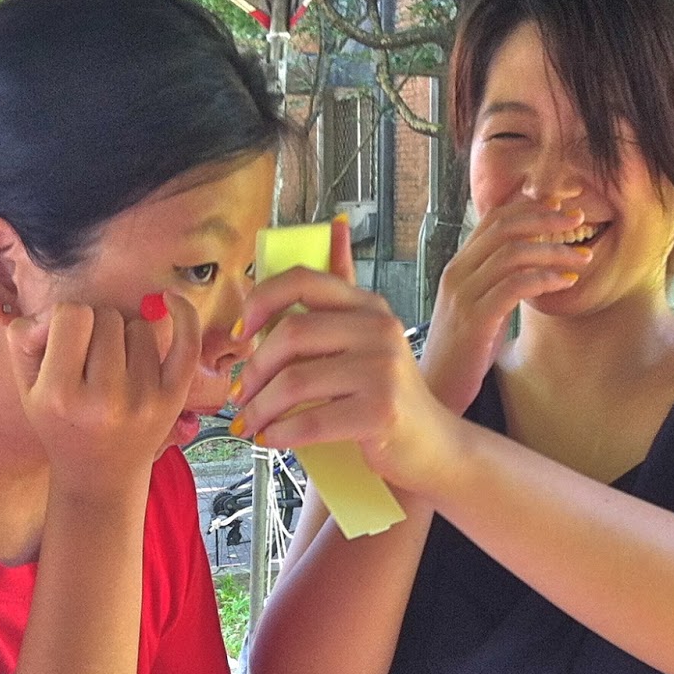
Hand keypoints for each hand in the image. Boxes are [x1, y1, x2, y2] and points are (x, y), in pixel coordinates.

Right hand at [4, 294, 198, 495]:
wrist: (100, 476)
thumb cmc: (61, 424)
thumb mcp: (27, 387)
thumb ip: (23, 338)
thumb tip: (52, 313)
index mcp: (60, 394)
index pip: (72, 314)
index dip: (66, 318)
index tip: (64, 341)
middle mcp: (105, 399)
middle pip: (107, 317)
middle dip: (96, 330)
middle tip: (90, 362)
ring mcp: (144, 399)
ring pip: (139, 327)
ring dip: (125, 339)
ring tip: (114, 371)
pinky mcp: (173, 400)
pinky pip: (186, 343)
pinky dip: (183, 316)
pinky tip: (169, 300)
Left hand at [230, 232, 453, 494]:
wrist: (434, 446)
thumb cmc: (388, 395)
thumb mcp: (369, 338)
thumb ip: (342, 295)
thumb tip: (334, 227)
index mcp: (368, 307)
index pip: (303, 280)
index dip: (260, 301)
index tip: (239, 333)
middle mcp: (379, 330)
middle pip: (291, 333)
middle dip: (253, 368)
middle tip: (240, 394)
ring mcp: (382, 370)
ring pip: (294, 381)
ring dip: (259, 408)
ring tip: (249, 425)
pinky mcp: (380, 412)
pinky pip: (311, 421)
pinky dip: (281, 434)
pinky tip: (270, 440)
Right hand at [421, 196, 589, 411]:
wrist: (436, 390)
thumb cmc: (464, 352)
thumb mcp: (479, 307)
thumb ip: (497, 282)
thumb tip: (531, 264)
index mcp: (458, 267)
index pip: (492, 219)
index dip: (529, 207)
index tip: (560, 207)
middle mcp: (457, 273)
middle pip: (505, 227)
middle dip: (547, 218)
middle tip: (579, 220)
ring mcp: (463, 295)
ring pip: (514, 253)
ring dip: (555, 249)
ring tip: (583, 256)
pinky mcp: (475, 319)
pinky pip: (516, 285)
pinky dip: (546, 278)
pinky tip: (567, 281)